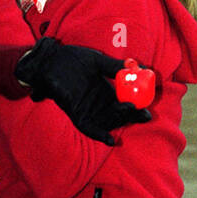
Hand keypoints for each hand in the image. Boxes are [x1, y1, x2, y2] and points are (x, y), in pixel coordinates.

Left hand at [15, 37, 151, 144]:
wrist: (49, 59)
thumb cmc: (71, 58)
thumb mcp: (97, 61)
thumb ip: (114, 66)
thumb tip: (137, 67)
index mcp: (103, 90)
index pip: (122, 103)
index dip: (135, 108)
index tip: (148, 109)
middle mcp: (95, 102)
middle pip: (116, 115)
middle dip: (131, 117)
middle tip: (145, 116)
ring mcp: (85, 108)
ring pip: (104, 121)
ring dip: (117, 122)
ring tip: (130, 115)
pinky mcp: (73, 110)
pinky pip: (86, 126)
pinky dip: (97, 134)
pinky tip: (109, 139)